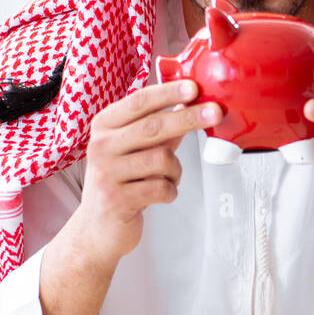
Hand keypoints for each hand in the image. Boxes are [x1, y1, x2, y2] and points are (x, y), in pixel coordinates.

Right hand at [71, 79, 221, 266]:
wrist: (97, 227)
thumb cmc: (122, 181)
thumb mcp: (137, 148)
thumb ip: (160, 126)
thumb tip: (192, 100)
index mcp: (105, 126)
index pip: (140, 102)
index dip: (168, 93)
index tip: (194, 87)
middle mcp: (101, 146)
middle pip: (154, 126)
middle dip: (189, 118)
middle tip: (216, 112)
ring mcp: (106, 173)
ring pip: (162, 159)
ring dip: (175, 170)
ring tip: (168, 178)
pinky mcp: (116, 199)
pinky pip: (161, 188)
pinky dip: (170, 191)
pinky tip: (160, 194)